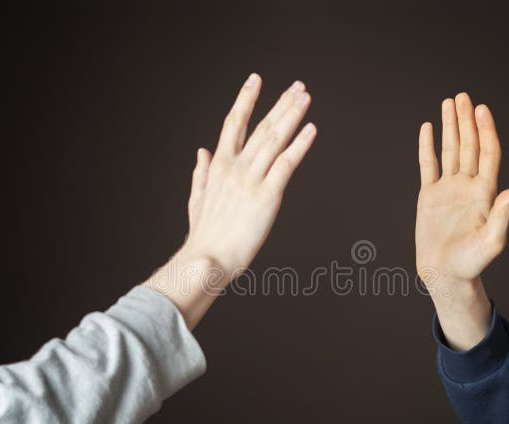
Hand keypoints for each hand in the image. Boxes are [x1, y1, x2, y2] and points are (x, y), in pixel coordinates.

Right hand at [185, 73, 315, 279]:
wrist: (208, 259)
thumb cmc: (204, 234)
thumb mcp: (197, 198)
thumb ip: (201, 173)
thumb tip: (201, 150)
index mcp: (218, 165)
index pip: (234, 123)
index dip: (246, 99)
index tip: (256, 79)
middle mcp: (235, 167)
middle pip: (262, 126)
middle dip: (281, 104)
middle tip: (298, 86)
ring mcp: (251, 180)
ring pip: (275, 139)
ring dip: (292, 116)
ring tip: (306, 97)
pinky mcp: (268, 196)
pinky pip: (286, 164)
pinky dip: (300, 145)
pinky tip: (311, 129)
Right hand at [415, 93, 508, 349]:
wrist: (445, 274)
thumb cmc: (470, 263)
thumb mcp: (491, 242)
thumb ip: (502, 217)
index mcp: (484, 193)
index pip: (487, 154)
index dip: (486, 131)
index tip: (482, 110)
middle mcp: (467, 186)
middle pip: (468, 146)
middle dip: (466, 121)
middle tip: (463, 97)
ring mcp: (448, 190)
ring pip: (449, 151)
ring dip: (450, 127)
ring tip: (449, 103)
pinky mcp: (429, 197)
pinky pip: (428, 166)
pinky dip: (427, 147)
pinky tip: (427, 128)